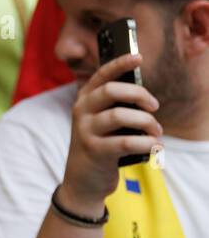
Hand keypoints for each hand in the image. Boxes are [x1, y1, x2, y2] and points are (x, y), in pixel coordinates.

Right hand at [60, 52, 162, 215]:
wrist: (83, 180)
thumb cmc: (100, 145)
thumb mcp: (101, 122)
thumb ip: (115, 106)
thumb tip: (144, 96)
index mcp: (84, 99)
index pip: (102, 75)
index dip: (120, 64)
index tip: (138, 57)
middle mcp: (81, 111)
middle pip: (111, 90)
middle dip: (140, 95)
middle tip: (154, 107)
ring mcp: (85, 130)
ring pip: (120, 115)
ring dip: (146, 122)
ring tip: (156, 132)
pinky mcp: (94, 151)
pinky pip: (125, 142)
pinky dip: (146, 143)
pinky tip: (155, 146)